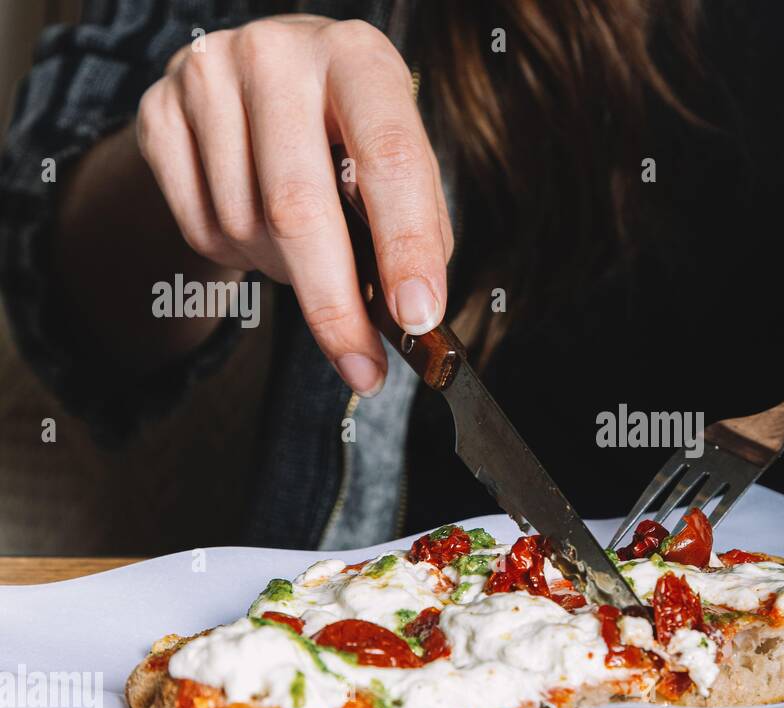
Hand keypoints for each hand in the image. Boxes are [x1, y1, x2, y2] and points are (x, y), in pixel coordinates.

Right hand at [136, 15, 452, 395]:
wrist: (262, 76)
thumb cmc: (346, 127)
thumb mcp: (397, 154)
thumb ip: (417, 225)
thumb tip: (413, 313)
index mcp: (358, 59)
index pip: (388, 159)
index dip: (405, 246)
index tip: (417, 317)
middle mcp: (278, 56)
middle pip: (298, 207)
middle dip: (335, 305)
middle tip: (362, 366)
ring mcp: (206, 78)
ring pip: (245, 227)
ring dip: (288, 274)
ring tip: (310, 254)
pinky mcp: (157, 112)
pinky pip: (200, 228)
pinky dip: (239, 259)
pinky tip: (261, 232)